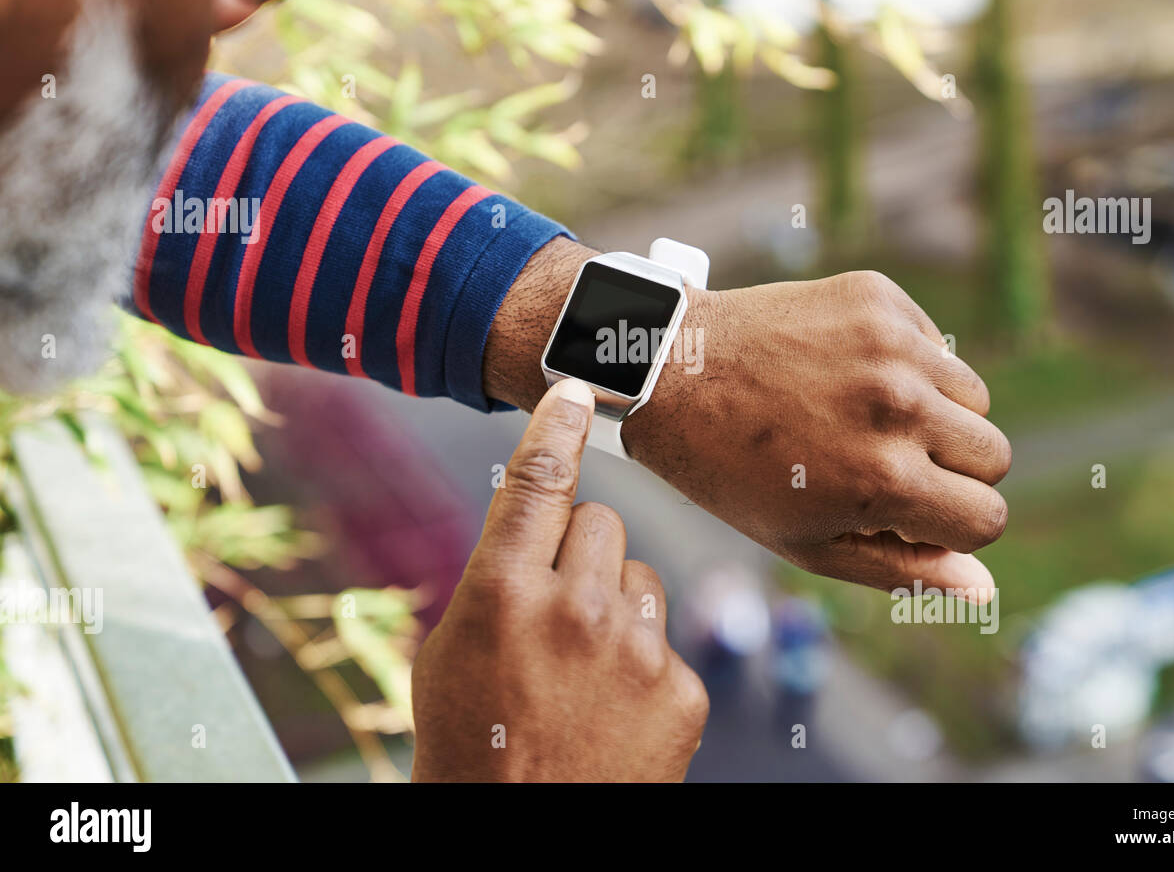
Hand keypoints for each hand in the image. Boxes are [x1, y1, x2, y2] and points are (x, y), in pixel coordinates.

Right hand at [411, 378, 708, 781]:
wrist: (517, 834)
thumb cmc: (469, 743)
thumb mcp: (452, 649)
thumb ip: (499, 578)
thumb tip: (541, 527)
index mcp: (501, 590)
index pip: (540, 477)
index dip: (559, 424)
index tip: (579, 385)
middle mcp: (574, 607)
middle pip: (600, 521)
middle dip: (578, 551)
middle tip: (555, 606)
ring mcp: (635, 650)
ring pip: (639, 577)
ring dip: (614, 605)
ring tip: (582, 668)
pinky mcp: (681, 688)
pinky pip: (665, 640)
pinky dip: (642, 664)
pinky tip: (613, 707)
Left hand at [626, 270, 1011, 599]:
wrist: (671, 369)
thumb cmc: (733, 472)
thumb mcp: (807, 542)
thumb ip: (902, 569)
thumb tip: (986, 592)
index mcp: (884, 478)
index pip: (987, 518)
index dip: (950, 528)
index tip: (908, 516)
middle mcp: (899, 407)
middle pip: (994, 457)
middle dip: (953, 475)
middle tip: (888, 468)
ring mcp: (892, 346)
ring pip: (975, 400)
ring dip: (938, 419)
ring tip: (867, 421)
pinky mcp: (879, 299)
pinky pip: (937, 347)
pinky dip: (912, 367)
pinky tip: (850, 376)